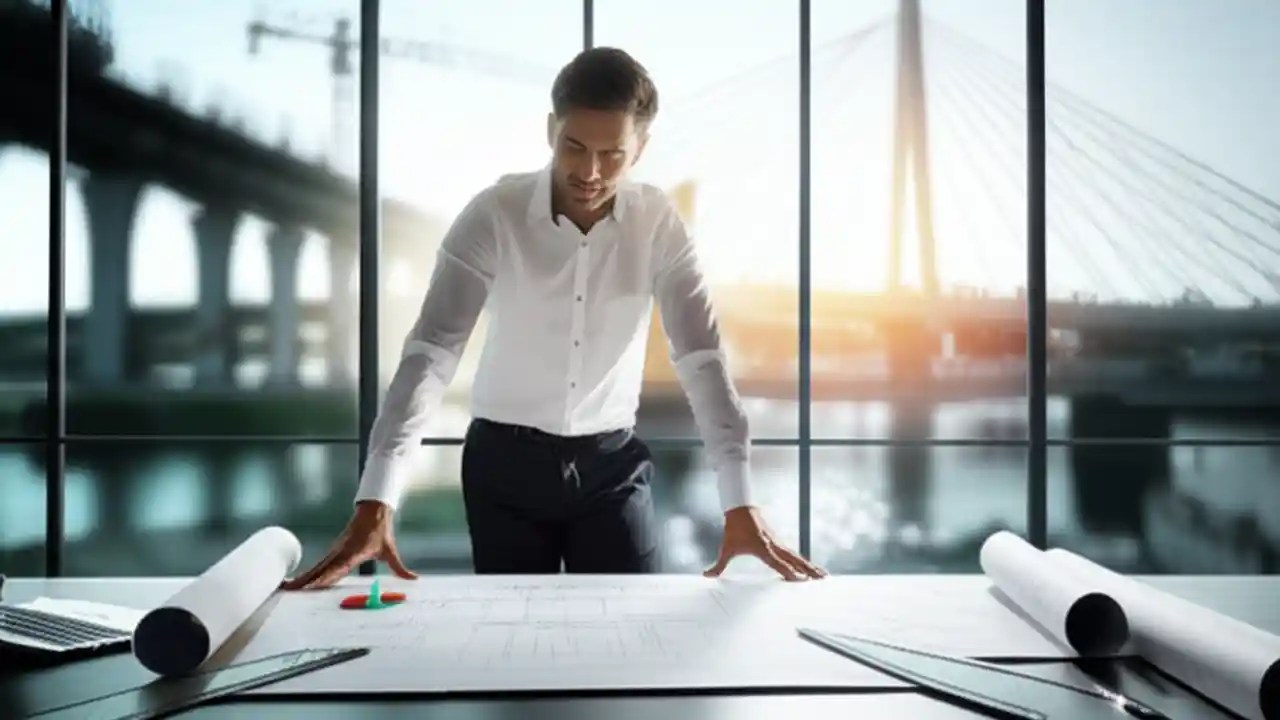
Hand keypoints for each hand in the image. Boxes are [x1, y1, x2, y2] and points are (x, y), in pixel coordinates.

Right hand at [280, 500, 417, 589]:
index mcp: (353, 552)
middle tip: (289, 592)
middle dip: (305, 581)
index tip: (312, 587)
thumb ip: (399, 568)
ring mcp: (334, 552)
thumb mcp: (390, 550)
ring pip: (317, 567)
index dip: (324, 578)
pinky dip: (308, 573)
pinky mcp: (333, 552)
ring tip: (287, 589)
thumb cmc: (381, 532)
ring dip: (303, 578)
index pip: (337, 568)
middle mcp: (340, 553)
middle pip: (321, 569)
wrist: (373, 512)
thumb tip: (414, 579)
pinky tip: (299, 582)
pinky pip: (319, 565)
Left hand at [703, 506, 827, 580]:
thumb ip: (719, 565)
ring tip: (822, 576)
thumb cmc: (733, 529)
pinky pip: (794, 554)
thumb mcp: (726, 548)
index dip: (789, 572)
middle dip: (808, 570)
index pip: (778, 563)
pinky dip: (803, 561)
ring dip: (810, 566)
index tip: (801, 580)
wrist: (740, 509)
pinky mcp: (778, 542)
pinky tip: (810, 568)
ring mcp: (778, 543)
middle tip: (821, 580)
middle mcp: (774, 546)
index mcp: (763, 549)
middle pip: (794, 560)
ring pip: (797, 557)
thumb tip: (706, 575)